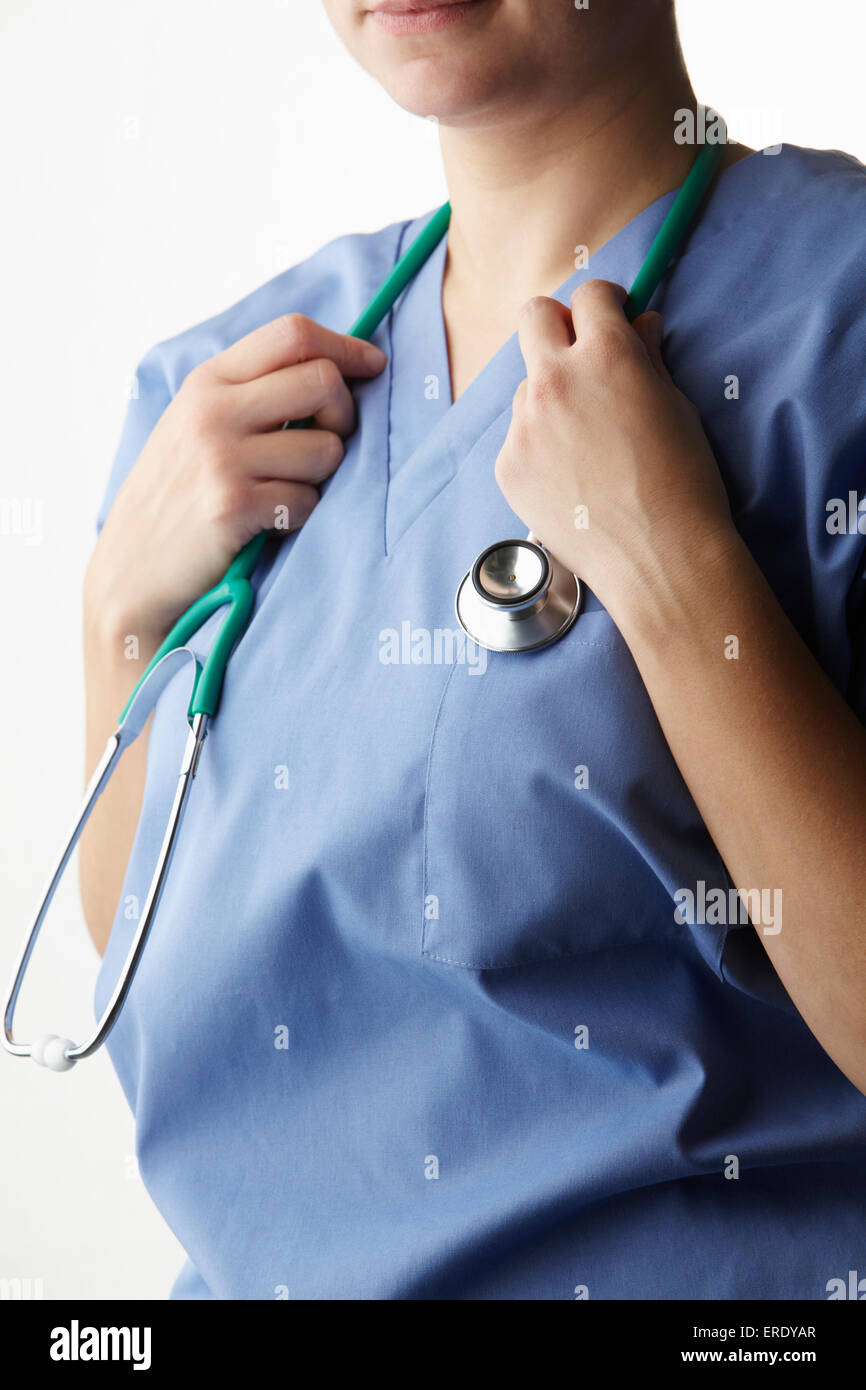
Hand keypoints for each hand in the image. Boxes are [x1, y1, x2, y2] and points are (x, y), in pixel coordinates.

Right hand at [84, 315, 386, 643]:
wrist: (132, 568)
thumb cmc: (178, 495)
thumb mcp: (198, 424)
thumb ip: (251, 393)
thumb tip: (335, 371)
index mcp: (208, 382)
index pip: (293, 334)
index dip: (346, 347)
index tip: (372, 366)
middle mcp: (213, 410)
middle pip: (322, 382)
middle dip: (345, 415)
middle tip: (330, 442)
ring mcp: (221, 458)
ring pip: (326, 449)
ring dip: (320, 477)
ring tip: (283, 491)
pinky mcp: (232, 506)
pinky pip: (307, 501)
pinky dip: (299, 515)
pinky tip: (269, 523)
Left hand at [494, 280, 735, 626]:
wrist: (659, 557)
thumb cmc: (683, 482)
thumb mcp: (676, 407)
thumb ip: (649, 357)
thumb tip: (640, 325)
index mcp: (606, 355)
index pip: (590, 294)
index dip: (605, 305)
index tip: (612, 319)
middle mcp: (556, 380)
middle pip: (534, 316)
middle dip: (558, 327)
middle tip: (582, 359)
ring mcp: (525, 424)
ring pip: (527, 385)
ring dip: (551, 397)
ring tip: (588, 444)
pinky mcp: (509, 465)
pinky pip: (520, 437)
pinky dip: (540, 447)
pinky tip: (573, 478)